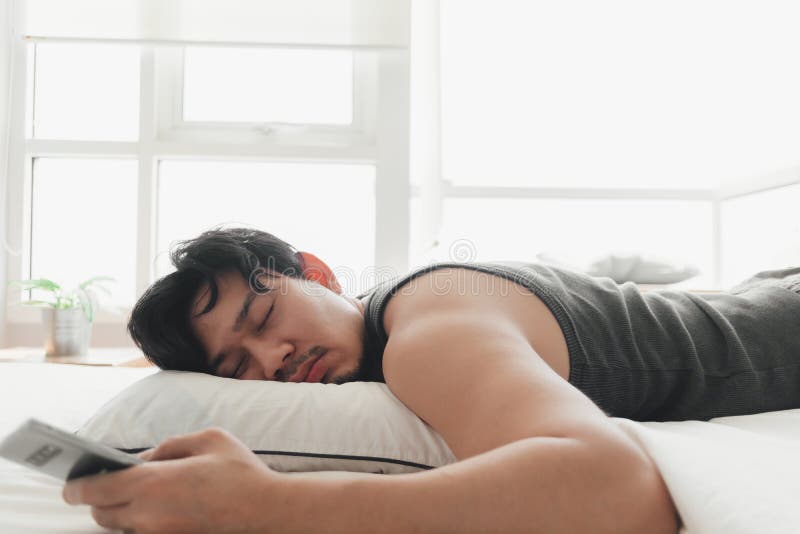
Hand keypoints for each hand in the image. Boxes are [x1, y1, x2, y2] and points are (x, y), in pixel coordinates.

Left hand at [63, 428, 281, 533]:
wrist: (267, 511)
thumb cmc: (240, 471)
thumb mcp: (208, 439)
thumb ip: (169, 445)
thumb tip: (144, 458)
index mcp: (152, 483)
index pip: (94, 490)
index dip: (77, 485)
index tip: (71, 481)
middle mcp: (148, 514)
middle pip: (101, 513)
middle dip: (98, 499)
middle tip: (105, 484)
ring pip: (120, 527)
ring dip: (119, 511)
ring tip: (134, 494)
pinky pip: (143, 533)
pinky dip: (141, 521)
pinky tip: (158, 506)